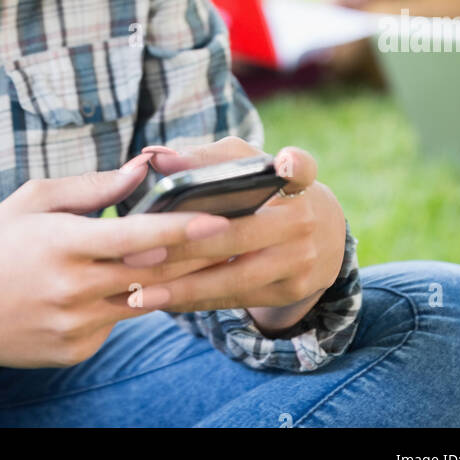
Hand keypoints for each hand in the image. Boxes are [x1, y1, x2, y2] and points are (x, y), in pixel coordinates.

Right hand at [0, 154, 235, 369]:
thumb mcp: (33, 201)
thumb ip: (93, 187)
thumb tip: (143, 169)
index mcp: (63, 244)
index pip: (139, 236)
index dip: (184, 228)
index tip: (221, 218)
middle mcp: (73, 290)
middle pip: (153, 274)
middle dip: (195, 255)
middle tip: (231, 236)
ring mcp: (75, 327)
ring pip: (139, 300)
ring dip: (164, 279)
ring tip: (190, 255)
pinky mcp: (75, 351)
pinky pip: (115, 323)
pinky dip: (120, 302)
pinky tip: (109, 286)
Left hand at [131, 137, 347, 335]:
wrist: (321, 238)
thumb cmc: (267, 191)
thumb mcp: (248, 167)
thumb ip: (205, 159)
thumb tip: (154, 158)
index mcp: (296, 180)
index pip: (301, 168)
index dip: (293, 165)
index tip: (284, 162)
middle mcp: (303, 219)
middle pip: (240, 232)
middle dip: (185, 246)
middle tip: (137, 252)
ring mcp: (300, 260)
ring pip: (235, 275)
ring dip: (184, 287)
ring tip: (138, 292)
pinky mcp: (290, 291)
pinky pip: (235, 298)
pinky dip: (196, 300)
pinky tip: (160, 301)